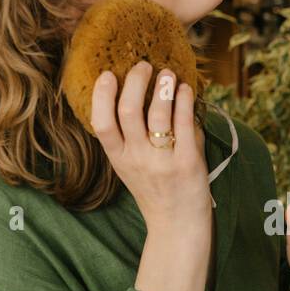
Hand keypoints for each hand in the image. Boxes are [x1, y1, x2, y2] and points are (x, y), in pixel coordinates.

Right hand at [90, 61, 209, 232]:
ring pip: (157, 114)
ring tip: (167, 73)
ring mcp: (162, 161)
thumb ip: (128, 137)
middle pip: (128, 110)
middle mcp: (137, 159)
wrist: (177, 225)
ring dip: (162, 87)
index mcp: (118, 158)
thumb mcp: (130, 167)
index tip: (108, 74)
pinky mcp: (188, 162)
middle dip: (135, 81)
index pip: (101, 123)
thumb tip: (139, 91)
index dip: (102, 95)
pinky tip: (185, 90)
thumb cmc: (155, 190)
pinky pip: (185, 123)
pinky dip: (184, 101)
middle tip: (144, 66)